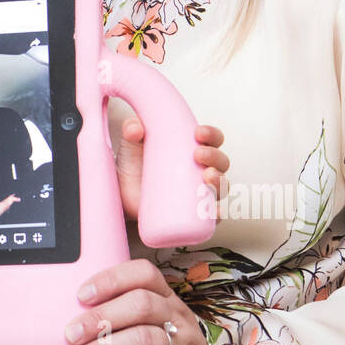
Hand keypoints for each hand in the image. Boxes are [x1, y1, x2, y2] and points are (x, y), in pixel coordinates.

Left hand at [64, 259, 247, 344]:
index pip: (144, 274)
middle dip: (100, 317)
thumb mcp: (159, 327)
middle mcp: (179, 321)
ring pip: (142, 340)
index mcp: (170, 301)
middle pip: (141, 305)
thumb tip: (75, 315)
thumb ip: (127, 316)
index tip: (82, 294)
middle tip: (71, 332)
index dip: (111, 279)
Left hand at [115, 119, 229, 220]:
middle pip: (221, 162)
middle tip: (197, 155)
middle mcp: (202, 169)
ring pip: (221, 187)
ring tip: (207, 176)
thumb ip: (131, 129)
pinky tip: (216, 211)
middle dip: (215, 156)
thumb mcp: (131, 143)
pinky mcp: (193, 213)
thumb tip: (135, 129)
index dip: (212, 135)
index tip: (199, 133)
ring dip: (220, 181)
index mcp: (193, 148)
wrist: (122, 192)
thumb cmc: (133, 163)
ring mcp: (199, 192)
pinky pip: (213, 215)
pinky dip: (219, 213)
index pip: (213, 139)